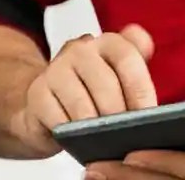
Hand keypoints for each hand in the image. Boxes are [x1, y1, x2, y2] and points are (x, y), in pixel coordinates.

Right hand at [10, 24, 157, 156]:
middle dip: (119, 117)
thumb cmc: (90, 95)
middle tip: (125, 137)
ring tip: (103, 141)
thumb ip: (136, 63)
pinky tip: (78, 140)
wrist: (43, 107)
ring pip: (84, 106)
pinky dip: (72, 135)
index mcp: (106, 42)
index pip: (128, 58)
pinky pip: (60, 120)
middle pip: (107, 85)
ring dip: (95, 129)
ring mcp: (55, 69)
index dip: (141, 90)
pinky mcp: (37, 94)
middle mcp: (80, 49)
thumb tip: (146, 43)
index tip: (147, 117)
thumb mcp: (119, 79)